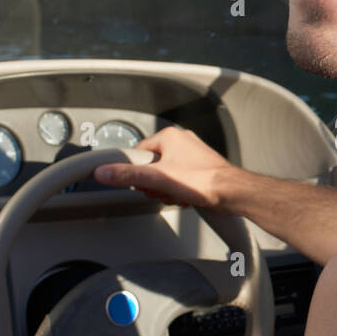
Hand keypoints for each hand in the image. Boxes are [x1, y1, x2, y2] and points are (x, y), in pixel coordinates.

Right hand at [92, 126, 233, 210]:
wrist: (233, 193)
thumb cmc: (204, 180)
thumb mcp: (158, 178)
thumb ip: (128, 175)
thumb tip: (103, 172)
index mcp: (169, 137)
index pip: (137, 153)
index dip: (137, 172)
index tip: (143, 183)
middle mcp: (181, 142)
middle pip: (151, 167)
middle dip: (155, 185)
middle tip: (164, 190)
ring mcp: (191, 156)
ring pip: (165, 177)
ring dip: (167, 191)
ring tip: (178, 195)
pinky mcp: (199, 170)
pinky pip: (179, 182)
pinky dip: (179, 192)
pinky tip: (186, 198)